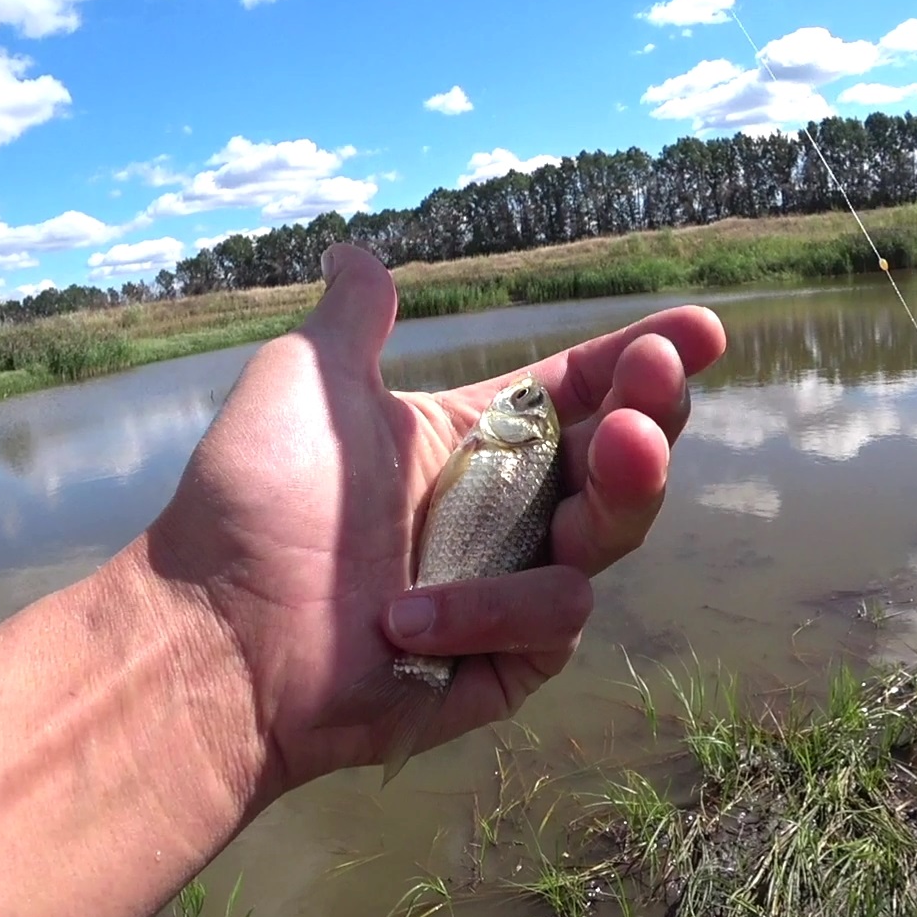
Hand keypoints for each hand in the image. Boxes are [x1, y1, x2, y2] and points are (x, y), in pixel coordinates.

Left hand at [125, 243, 725, 803]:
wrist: (214, 632)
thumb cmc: (253, 501)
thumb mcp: (304, 383)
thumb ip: (354, 320)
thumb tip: (355, 251)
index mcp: (471, 440)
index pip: (578, 390)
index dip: (642, 361)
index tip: (702, 329)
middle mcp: (501, 510)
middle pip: (621, 462)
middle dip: (652, 418)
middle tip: (652, 392)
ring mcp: (508, 590)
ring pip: (609, 539)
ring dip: (614, 498)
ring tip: (612, 456)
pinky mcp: (505, 666)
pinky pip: (552, 622)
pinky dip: (492, 609)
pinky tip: (409, 618)